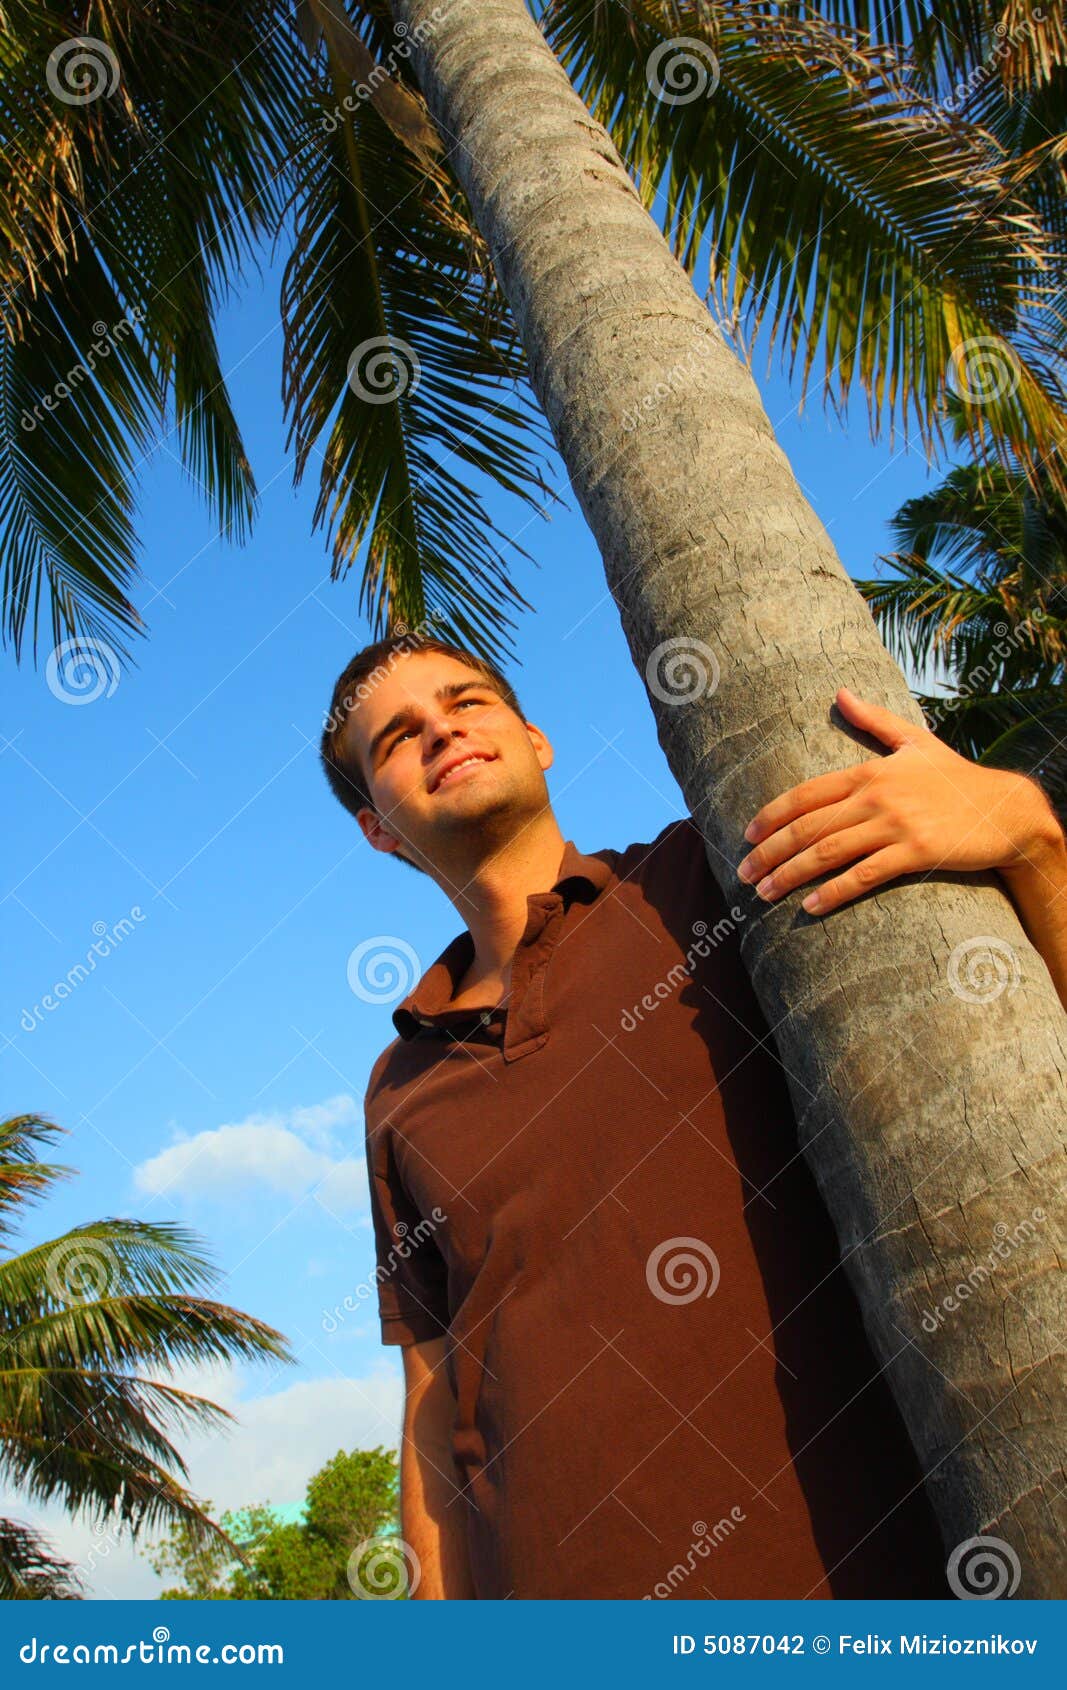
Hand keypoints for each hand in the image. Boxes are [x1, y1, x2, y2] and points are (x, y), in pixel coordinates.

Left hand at [736, 686, 1058, 915]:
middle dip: (770, 852)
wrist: (1007, 810)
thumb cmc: (958, 778)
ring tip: (764, 893)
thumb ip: (874, 720)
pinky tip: (810, 908)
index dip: (773, 816)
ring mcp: (896, 825)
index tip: (747, 835)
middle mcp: (877, 796)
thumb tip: (840, 692)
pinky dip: (833, 893)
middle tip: (744, 873)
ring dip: (791, 876)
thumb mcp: (916, 741)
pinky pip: (864, 876)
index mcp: (870, 771)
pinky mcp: (916, 853)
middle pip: (809, 826)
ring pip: (828, 853)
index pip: (807, 793)